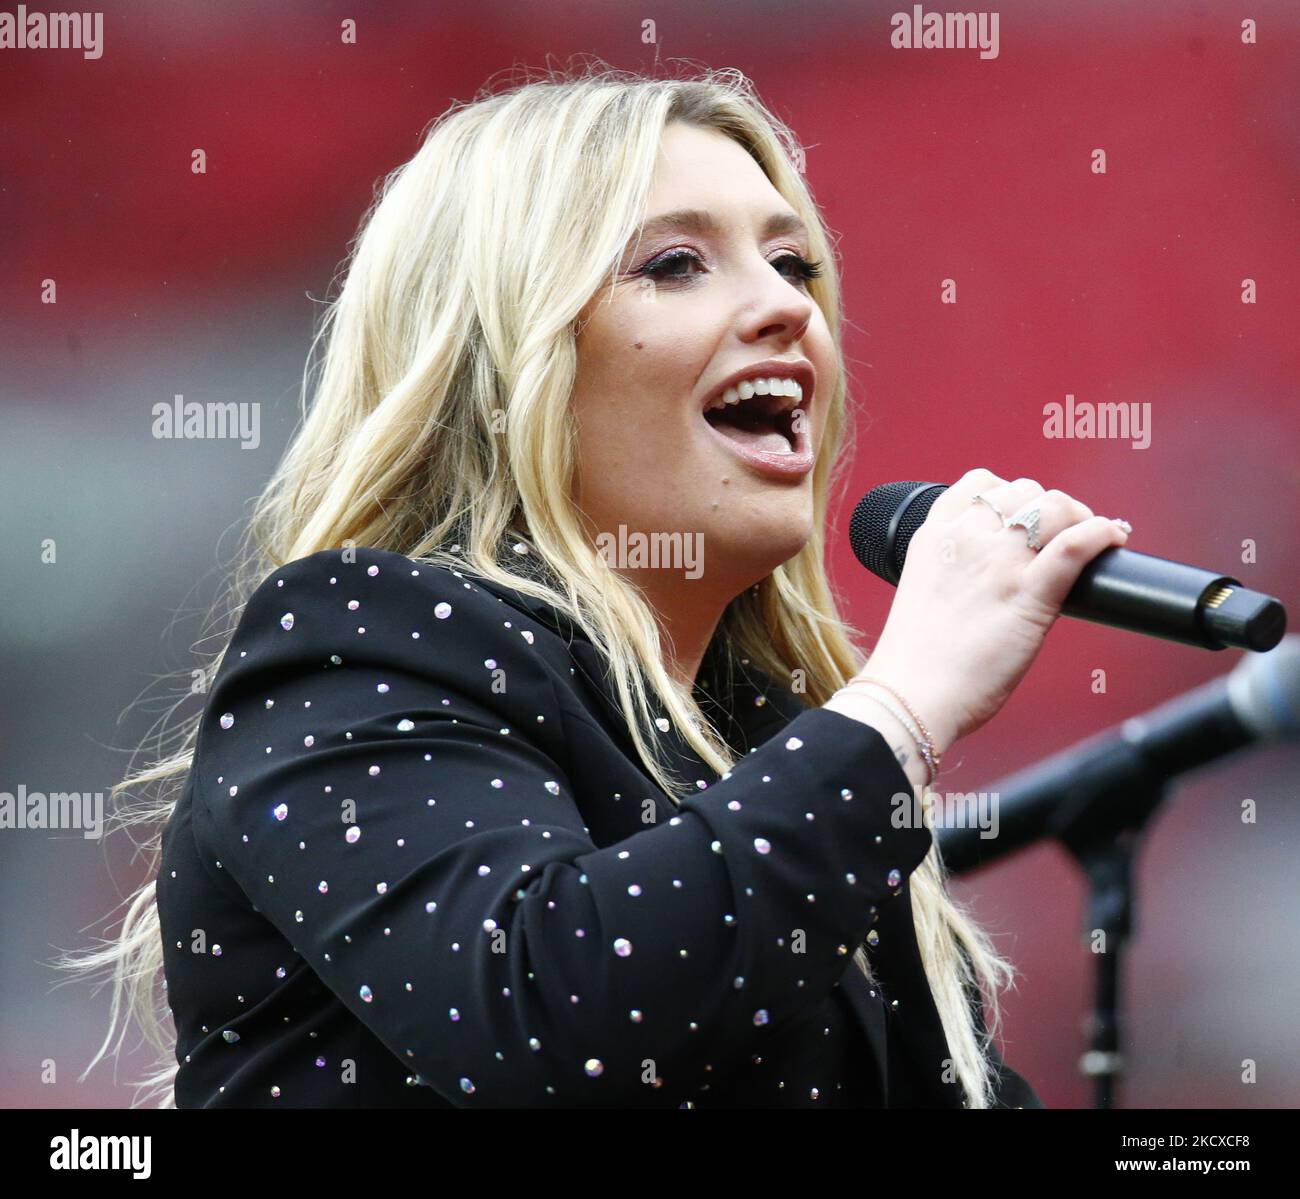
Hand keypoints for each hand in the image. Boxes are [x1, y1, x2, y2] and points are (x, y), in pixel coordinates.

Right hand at [854, 468, 1130, 749]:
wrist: (910, 693)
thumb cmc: (915, 658)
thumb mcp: (923, 589)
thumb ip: (954, 569)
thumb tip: (993, 573)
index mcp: (936, 536)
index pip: (981, 484)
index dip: (1011, 494)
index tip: (1023, 517)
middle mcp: (967, 538)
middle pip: (1024, 491)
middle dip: (1049, 508)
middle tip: (1063, 535)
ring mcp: (999, 562)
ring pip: (1052, 506)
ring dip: (1078, 516)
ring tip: (1090, 537)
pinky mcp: (1029, 593)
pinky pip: (1076, 544)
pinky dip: (1102, 533)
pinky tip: (1112, 538)